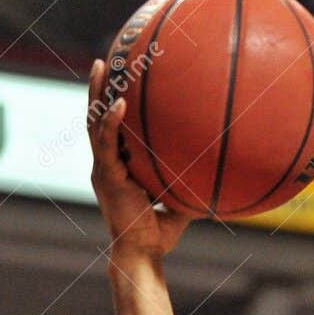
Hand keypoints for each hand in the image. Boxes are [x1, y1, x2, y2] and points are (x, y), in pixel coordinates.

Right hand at [87, 58, 192, 257]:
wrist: (141, 254)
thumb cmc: (158, 236)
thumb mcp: (178, 205)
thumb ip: (190, 187)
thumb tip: (218, 175)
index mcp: (118, 168)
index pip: (113, 131)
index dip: (113, 106)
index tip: (120, 81)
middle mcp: (107, 164)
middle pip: (98, 118)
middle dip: (99, 89)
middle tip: (104, 60)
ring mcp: (104, 169)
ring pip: (94, 123)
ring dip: (96, 94)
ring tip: (101, 66)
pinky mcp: (106, 176)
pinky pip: (107, 142)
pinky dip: (113, 122)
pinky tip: (121, 103)